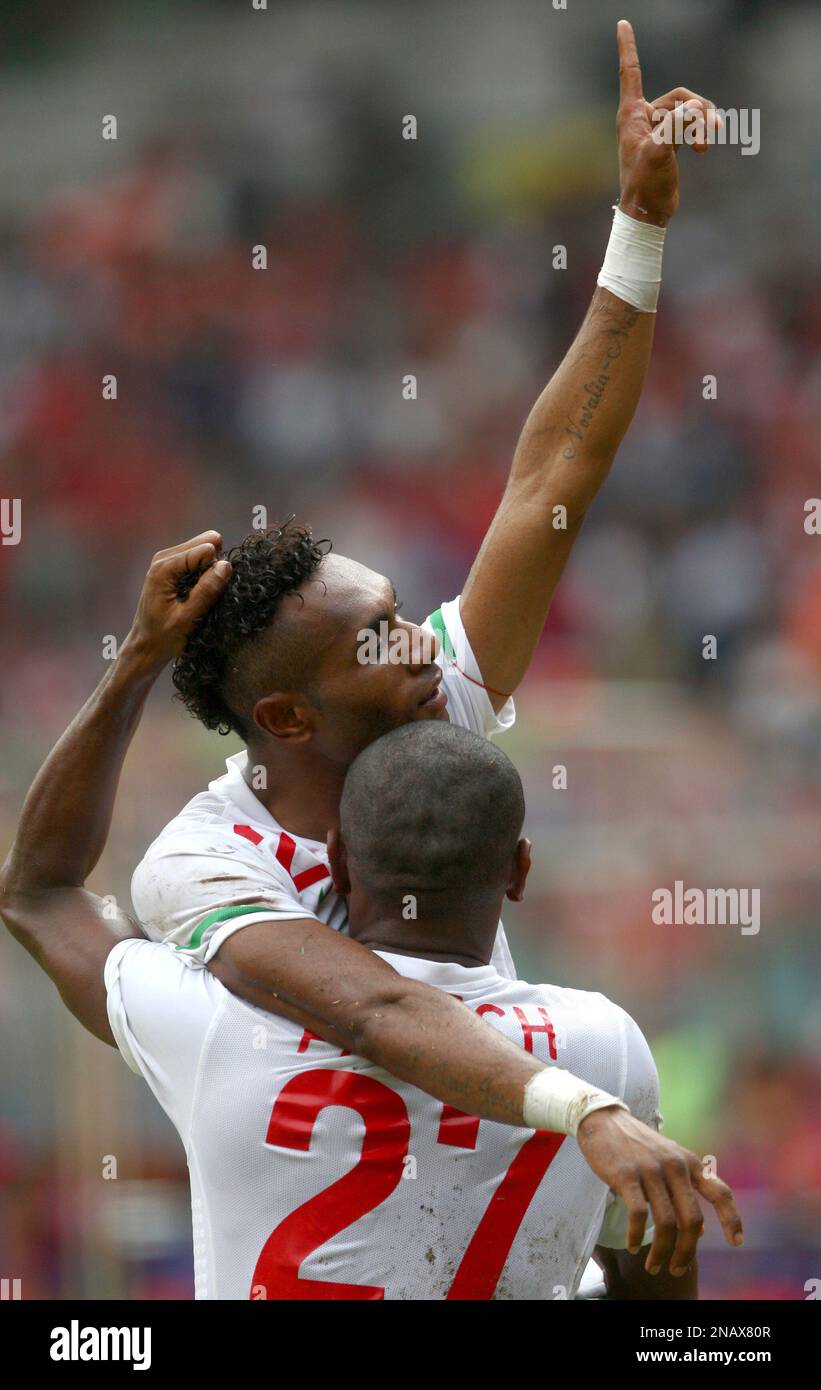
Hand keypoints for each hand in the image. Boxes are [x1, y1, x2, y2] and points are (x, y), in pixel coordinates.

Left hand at [121, 530, 231, 669]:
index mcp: (164, 568)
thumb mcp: (188, 618)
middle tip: (207, 591)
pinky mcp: (172, 565)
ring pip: (204, 548)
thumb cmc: (164, 637)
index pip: (205, 550)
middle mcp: (164, 557)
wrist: (146, 646)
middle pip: (205, 542)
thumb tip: (226, 565)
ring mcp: (167, 559)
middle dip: (214, 564)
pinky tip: (197, 592)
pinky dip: (204, 572)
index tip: (210, 592)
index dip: (215, 569)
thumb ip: (206, 591)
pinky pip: (198, 557)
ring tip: (201, 593)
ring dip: (209, 569)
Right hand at [577, 1104, 742, 1275]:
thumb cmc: (638, 1146)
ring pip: (666, 1223)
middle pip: (692, 1219)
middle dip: (686, 1251)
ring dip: (661, 1252)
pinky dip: (637, 1236)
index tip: (737, 1243)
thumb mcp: (669, 1162)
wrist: (604, 1120)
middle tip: (677, 1269)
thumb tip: (701, 1232)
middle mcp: (675, 1166)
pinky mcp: (627, 1175)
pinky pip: (638, 1214)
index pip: (720, 1192)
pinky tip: (633, 1246)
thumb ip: (686, 1191)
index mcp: (690, 1163)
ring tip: (654, 1266)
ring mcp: (651, 1170)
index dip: (732, 1219)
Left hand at [616, 19, 719, 225]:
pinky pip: (691, 124)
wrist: (648, 214)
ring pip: (689, 111)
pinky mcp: (669, 141)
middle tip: (709, 134)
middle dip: (698, 111)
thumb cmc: (645, 186)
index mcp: (632, 115)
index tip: (622, 23)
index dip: (628, 48)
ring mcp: (657, 129)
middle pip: (679, 96)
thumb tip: (693, 109)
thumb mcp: (659, 154)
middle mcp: (643, 118)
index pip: (631, 73)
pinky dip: (701, 131)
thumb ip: (675, 128)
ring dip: (703, 124)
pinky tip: (705, 146)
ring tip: (708, 144)